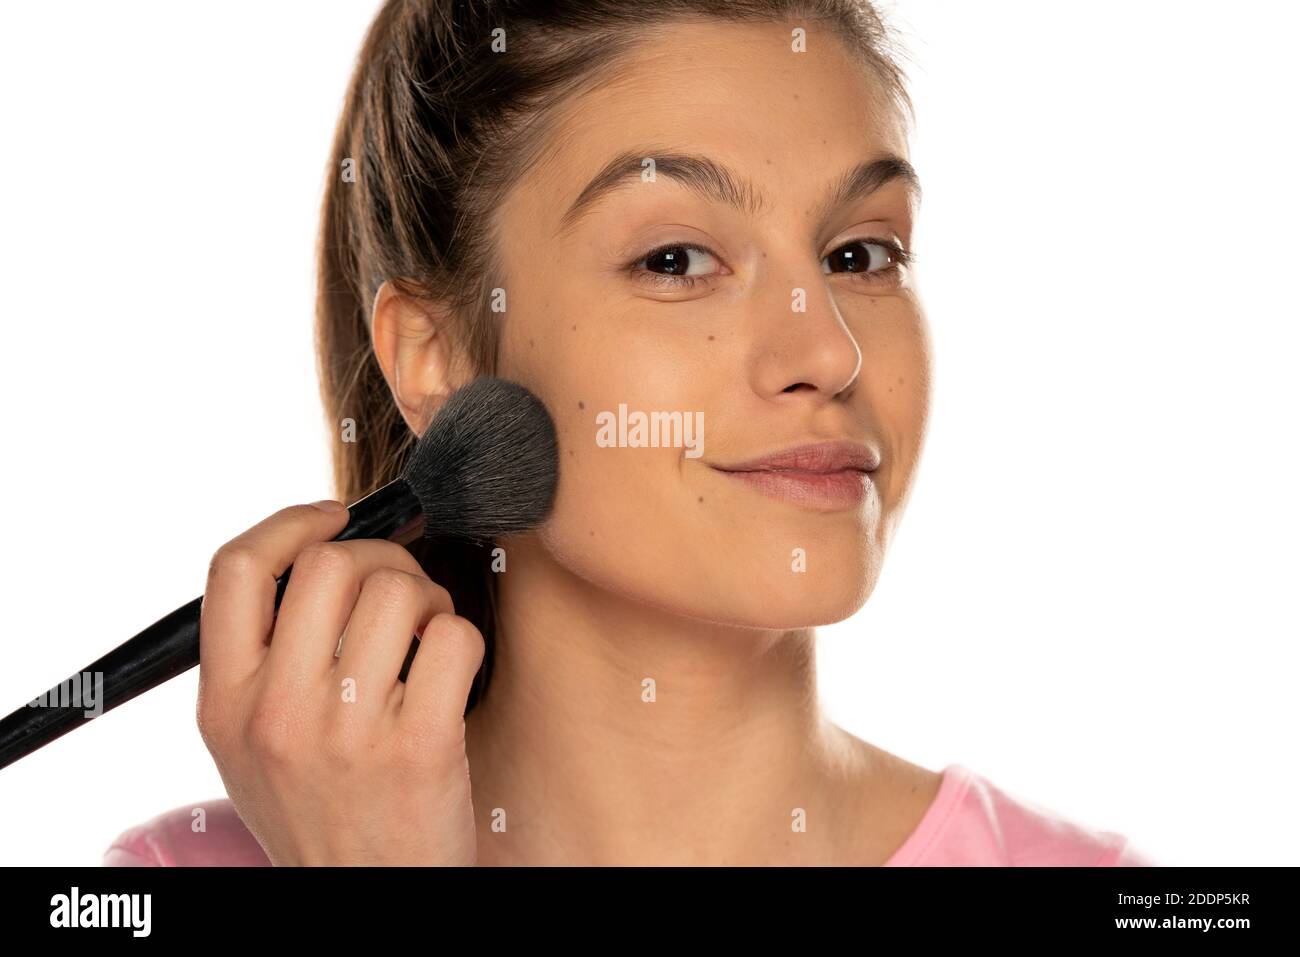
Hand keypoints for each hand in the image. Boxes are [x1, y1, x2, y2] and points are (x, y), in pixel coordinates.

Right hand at [195, 500, 482, 864]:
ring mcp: (347, 732)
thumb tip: (316, 553)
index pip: (236, 568)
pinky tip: (449, 670)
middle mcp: (276, 714)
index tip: (331, 517)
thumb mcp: (251, 745)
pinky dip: (461, 638)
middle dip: (382, 561)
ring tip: (426, 637)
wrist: (365, 899)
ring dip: (427, 599)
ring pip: (398, 591)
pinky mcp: (419, 749)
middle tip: (398, 595)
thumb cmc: (320, 811)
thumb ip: (262, 659)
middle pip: (332, 564)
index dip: (290, 522)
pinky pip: (451, 638)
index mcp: (224, 704)